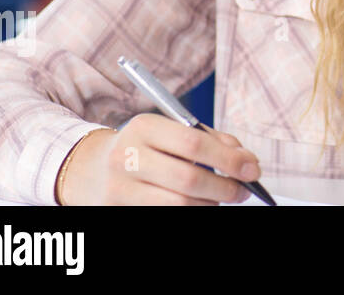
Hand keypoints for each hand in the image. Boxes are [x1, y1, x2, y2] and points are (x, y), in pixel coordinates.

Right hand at [56, 115, 261, 204]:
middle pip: (189, 178)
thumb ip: (211, 139)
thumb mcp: (172, 132)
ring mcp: (119, 189)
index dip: (229, 159)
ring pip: (179, 205)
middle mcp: (127, 156)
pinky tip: (200, 205)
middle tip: (243, 190)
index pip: (194, 143)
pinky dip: (192, 213)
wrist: (91, 170)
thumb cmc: (146, 148)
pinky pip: (166, 216)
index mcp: (144, 127)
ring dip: (210, 204)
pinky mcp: (117, 212)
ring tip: (221, 198)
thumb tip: (246, 160)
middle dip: (225, 187)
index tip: (252, 169)